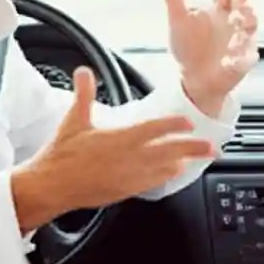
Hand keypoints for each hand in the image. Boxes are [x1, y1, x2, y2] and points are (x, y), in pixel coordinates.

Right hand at [11, 68, 215, 232]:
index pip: (152, 129)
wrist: (52, 185)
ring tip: (198, 158)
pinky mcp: (125, 190)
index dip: (172, 125)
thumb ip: (83, 94)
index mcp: (119, 139)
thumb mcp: (73, 120)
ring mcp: (129, 176)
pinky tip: (174, 173)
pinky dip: (166, 177)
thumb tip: (83, 72)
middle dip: (192, 148)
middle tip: (211, 147)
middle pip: (168, 151)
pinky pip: (152, 183)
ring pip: (164, 169)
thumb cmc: (62, 154)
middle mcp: (129, 158)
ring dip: (183, 162)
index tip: (189, 122)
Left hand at [151, 0, 259, 116]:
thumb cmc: (188, 46)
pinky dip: (241, 56)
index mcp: (220, 9)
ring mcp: (241, 40)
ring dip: (247, 19)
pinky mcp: (243, 60)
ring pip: (250, 26)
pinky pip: (246, 57)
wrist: (193, 78)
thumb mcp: (177, 17)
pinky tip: (231, 57)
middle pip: (243, 1)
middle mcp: (234, 21)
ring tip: (238, 15)